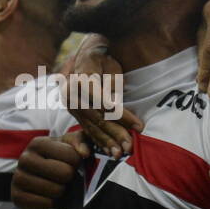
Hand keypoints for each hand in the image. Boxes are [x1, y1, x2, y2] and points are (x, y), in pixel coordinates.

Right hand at [11, 133, 87, 208]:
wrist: (43, 187)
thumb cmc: (60, 164)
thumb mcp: (72, 147)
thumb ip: (81, 141)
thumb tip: (84, 152)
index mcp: (38, 143)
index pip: (71, 155)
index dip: (78, 163)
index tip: (72, 164)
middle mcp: (25, 158)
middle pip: (64, 173)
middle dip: (69, 179)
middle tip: (64, 178)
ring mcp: (18, 178)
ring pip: (55, 190)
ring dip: (61, 192)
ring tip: (56, 187)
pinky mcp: (16, 196)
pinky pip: (44, 203)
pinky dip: (51, 204)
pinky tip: (49, 198)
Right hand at [61, 39, 142, 155]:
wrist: (85, 54)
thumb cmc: (104, 58)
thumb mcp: (111, 66)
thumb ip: (112, 85)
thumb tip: (115, 107)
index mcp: (82, 78)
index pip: (104, 102)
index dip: (122, 115)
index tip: (139, 125)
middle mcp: (72, 93)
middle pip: (97, 117)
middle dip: (115, 133)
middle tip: (130, 146)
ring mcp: (71, 104)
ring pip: (92, 125)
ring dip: (108, 141)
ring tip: (121, 153)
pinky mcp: (74, 113)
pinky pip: (88, 129)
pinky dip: (100, 141)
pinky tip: (110, 151)